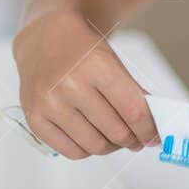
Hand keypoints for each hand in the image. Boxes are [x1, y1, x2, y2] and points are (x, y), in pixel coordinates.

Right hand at [12, 9, 159, 158]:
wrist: (44, 37)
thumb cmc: (80, 48)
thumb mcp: (113, 61)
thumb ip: (133, 92)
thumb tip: (151, 125)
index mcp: (96, 65)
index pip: (133, 110)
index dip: (148, 129)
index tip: (154, 136)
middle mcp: (70, 85)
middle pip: (115, 131)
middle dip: (132, 139)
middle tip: (137, 139)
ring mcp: (50, 104)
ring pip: (94, 145)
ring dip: (112, 147)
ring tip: (116, 139)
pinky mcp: (35, 119)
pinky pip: (71, 151)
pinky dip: (88, 150)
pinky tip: (93, 138)